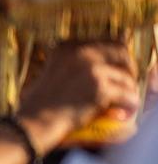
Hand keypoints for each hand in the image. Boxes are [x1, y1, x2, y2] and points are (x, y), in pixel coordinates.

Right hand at [15, 41, 138, 154]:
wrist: (35, 121)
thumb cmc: (42, 102)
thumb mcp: (54, 71)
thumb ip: (75, 63)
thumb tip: (105, 65)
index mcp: (67, 46)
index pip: (105, 42)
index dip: (116, 55)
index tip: (118, 67)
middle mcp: (80, 53)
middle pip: (121, 52)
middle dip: (128, 68)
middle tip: (126, 82)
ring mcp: (91, 69)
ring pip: (126, 76)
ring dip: (128, 89)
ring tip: (125, 99)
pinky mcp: (100, 88)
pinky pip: (127, 94)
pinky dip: (129, 104)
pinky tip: (126, 109)